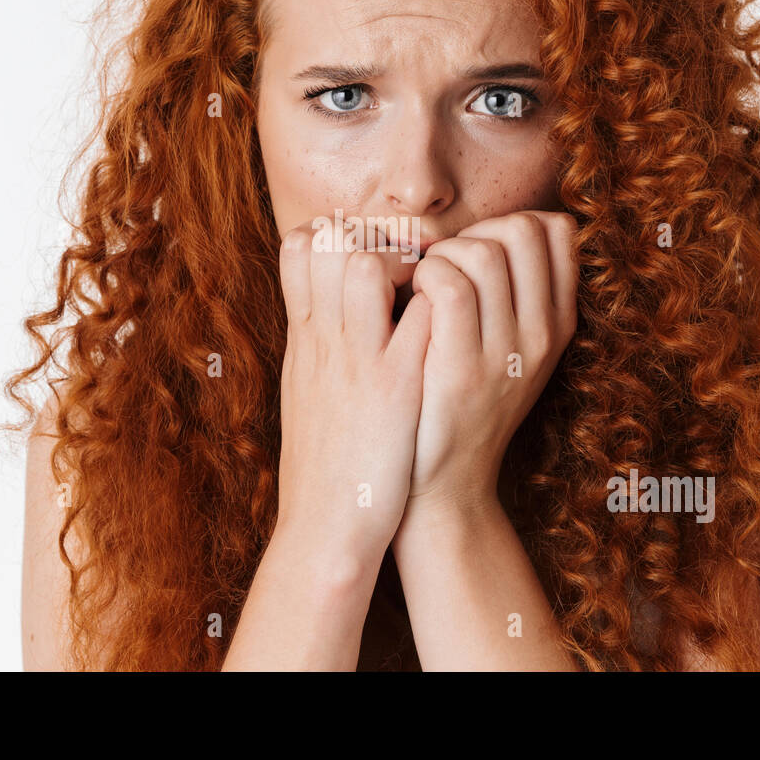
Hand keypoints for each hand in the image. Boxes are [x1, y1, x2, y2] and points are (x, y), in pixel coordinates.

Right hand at [273, 220, 432, 565]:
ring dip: (404, 259)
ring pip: (365, 264)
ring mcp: (357, 360)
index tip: (375, 247)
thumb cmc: (324, 462)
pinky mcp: (394, 388)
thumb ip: (322, 340)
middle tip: (411, 255)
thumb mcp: (307, 389)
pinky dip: (442, 301)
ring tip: (431, 283)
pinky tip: (459, 315)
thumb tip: (338, 301)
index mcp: (304, 338)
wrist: (323, 529)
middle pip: (328, 240)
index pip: (300, 244)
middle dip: (373, 232)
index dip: (340, 230)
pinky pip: (421, 317)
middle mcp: (323, 338)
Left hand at [406, 210, 577, 512]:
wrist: (441, 485)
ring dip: (440, 256)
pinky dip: (420, 276)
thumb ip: (512, 293)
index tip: (475, 253)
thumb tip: (493, 229)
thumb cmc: (457, 402)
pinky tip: (408, 301)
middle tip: (443, 269)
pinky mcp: (463, 368)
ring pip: (483, 252)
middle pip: (522, 229)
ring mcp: (508, 352)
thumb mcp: (507, 350)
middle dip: (473, 233)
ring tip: (421, 287)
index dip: (508, 224)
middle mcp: (543, 334)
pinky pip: (447, 284)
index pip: (559, 231)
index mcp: (558, 322)